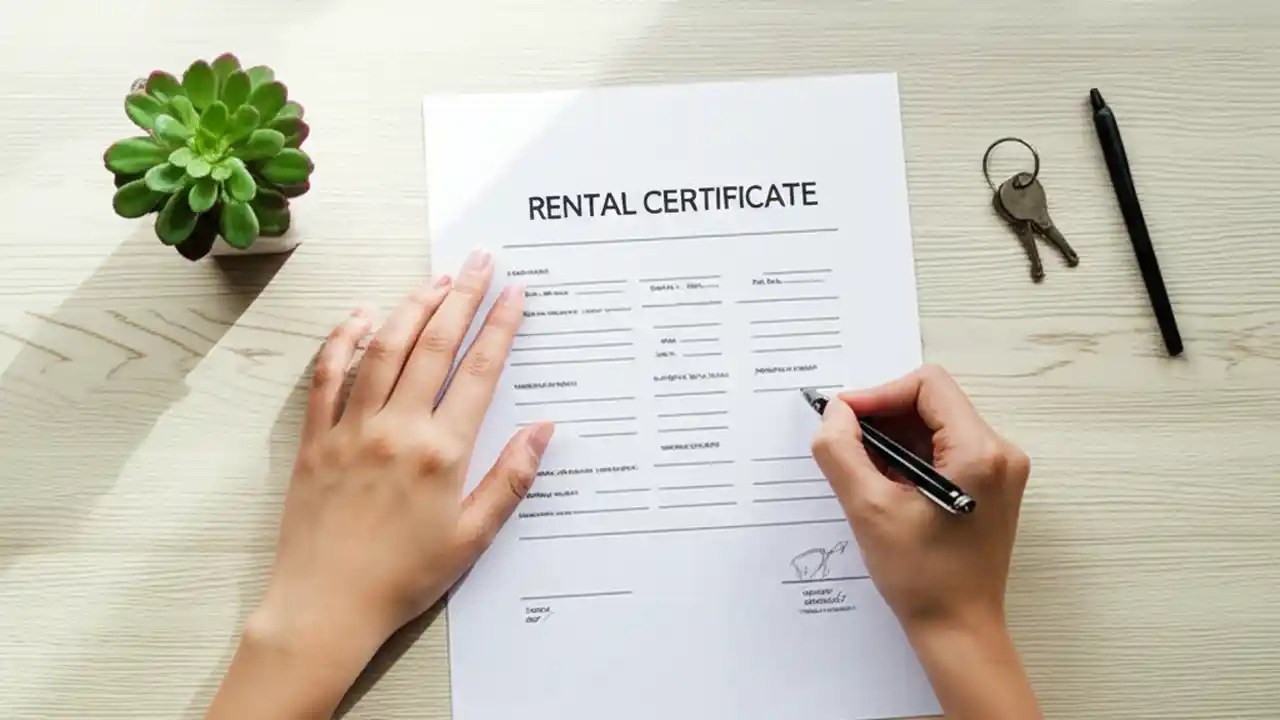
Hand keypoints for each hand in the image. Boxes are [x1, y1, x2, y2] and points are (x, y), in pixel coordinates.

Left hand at [209, 249, 553, 718]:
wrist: (325, 606)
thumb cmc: (402, 578)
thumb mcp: (472, 537)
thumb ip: (509, 479)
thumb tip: (544, 431)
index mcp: (442, 452)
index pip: (478, 371)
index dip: (499, 326)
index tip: (514, 294)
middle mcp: (397, 428)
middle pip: (434, 344)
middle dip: (462, 296)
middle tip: (479, 262)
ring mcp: (352, 428)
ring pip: (384, 347)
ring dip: (412, 307)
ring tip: (435, 281)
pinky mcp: (316, 438)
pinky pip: (329, 374)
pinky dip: (344, 339)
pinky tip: (361, 317)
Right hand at [811, 365, 1038, 719]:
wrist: (958, 631)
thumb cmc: (924, 578)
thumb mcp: (868, 508)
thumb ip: (842, 451)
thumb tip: (834, 413)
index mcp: (980, 452)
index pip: (927, 386)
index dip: (879, 394)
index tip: (843, 417)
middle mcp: (999, 454)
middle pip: (931, 403)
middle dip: (883, 418)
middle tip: (845, 443)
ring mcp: (997, 471)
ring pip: (934, 427)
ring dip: (893, 440)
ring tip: (862, 471)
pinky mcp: (988, 487)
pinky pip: (943, 451)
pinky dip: (908, 458)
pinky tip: (883, 485)